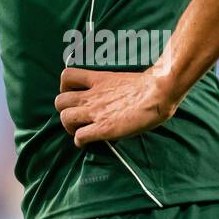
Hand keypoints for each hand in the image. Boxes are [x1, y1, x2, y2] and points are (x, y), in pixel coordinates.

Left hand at [54, 68, 180, 147]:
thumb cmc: (149, 85)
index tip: (74, 94)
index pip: (67, 76)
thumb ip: (109, 85)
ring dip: (69, 125)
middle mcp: (92, 96)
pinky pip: (80, 136)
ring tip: (79, 129)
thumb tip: (111, 95)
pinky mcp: (104, 128)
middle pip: (60, 101)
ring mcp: (96, 112)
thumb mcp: (122, 79)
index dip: (65, 87)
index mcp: (97, 80)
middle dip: (64, 110)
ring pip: (65, 117)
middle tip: (76, 116)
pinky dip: (80, 141)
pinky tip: (86, 142)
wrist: (158, 92)